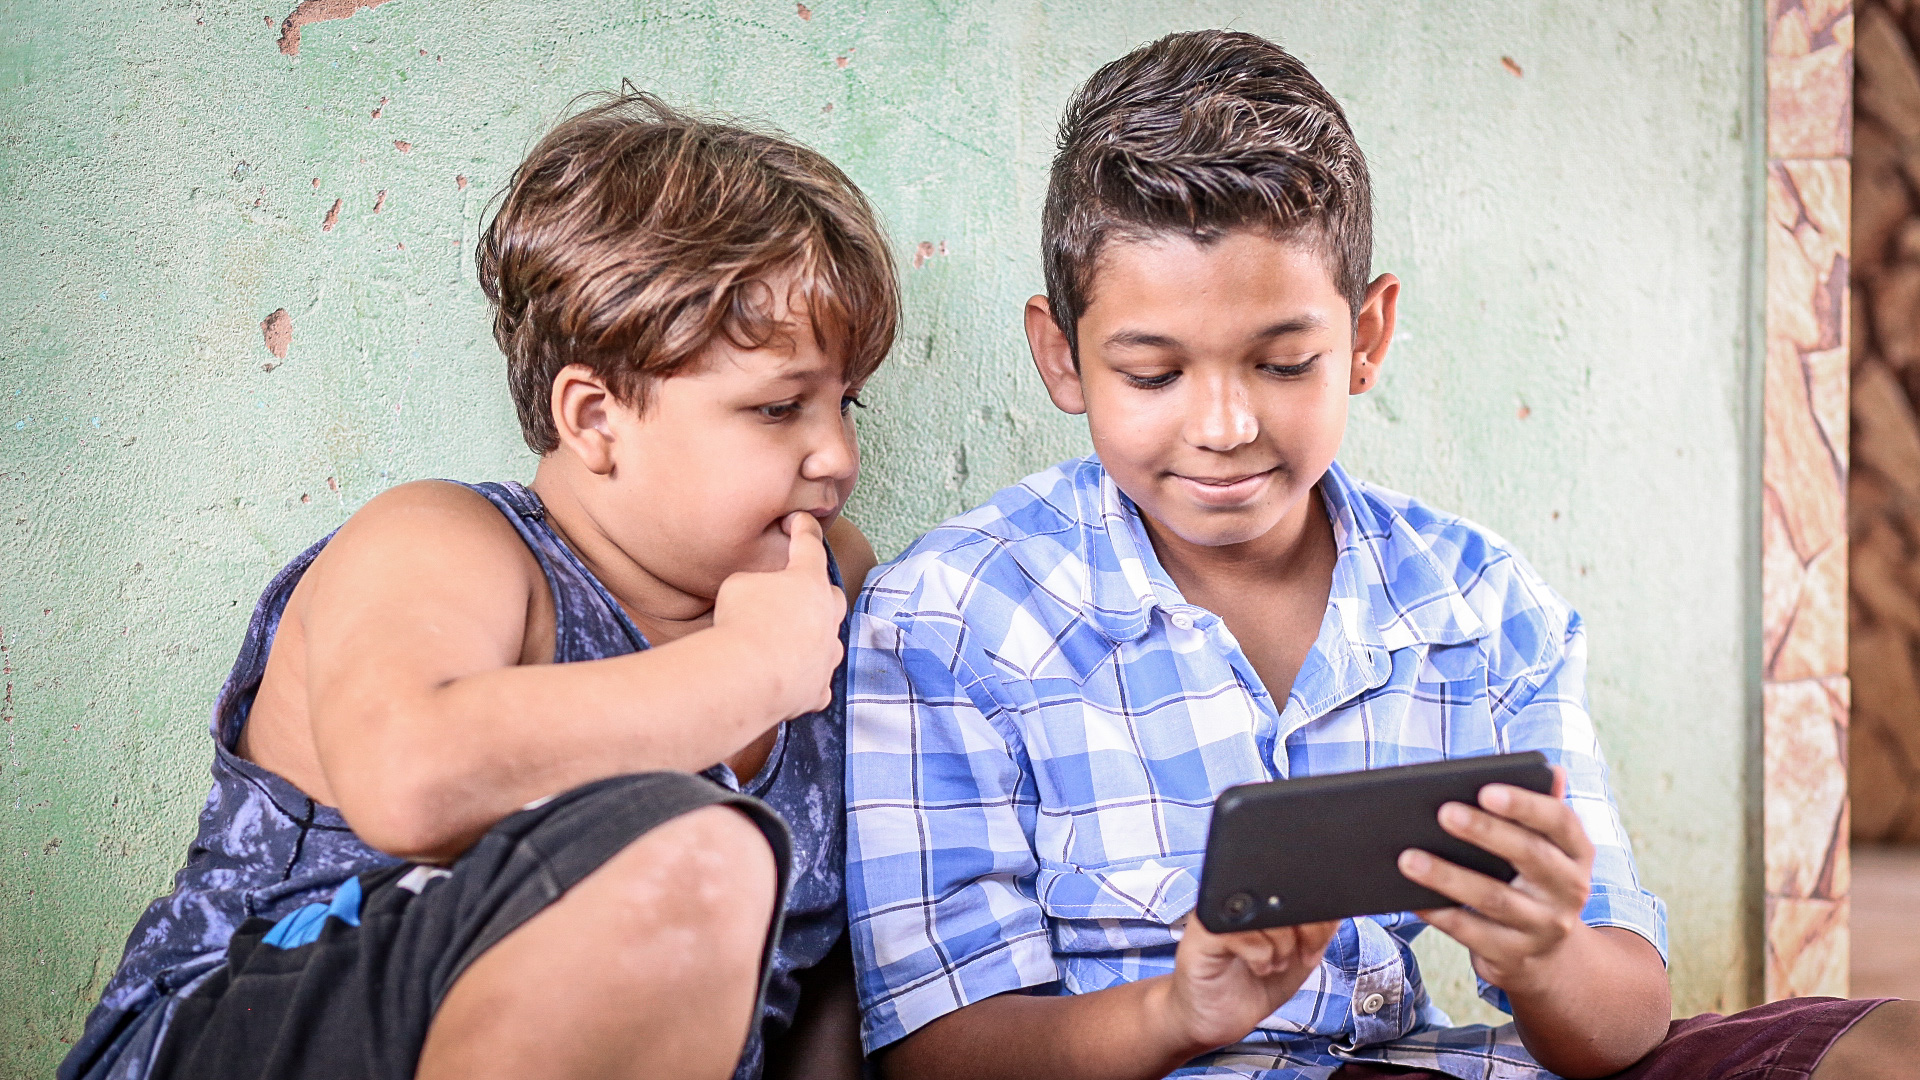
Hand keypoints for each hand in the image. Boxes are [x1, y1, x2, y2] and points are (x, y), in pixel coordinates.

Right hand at [712, 513, 845, 721]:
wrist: (746, 677)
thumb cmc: (740, 621)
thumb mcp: (739, 585)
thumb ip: (758, 584)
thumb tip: (761, 598)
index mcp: (809, 581)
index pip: (809, 546)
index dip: (803, 529)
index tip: (800, 520)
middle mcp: (827, 616)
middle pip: (833, 596)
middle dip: (818, 591)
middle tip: (799, 591)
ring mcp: (827, 654)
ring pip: (830, 639)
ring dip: (814, 635)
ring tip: (794, 638)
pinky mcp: (819, 688)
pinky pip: (816, 679)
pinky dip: (805, 676)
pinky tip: (792, 677)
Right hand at [1155, 914, 1338, 1052]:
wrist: (1215, 1019)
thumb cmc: (1254, 984)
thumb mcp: (1298, 957)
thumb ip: (1315, 932)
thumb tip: (1334, 914)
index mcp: (1260, 899)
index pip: (1298, 889)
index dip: (1317, 917)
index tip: (1316, 946)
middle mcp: (1237, 898)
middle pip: (1285, 896)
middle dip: (1304, 933)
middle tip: (1299, 957)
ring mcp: (1218, 912)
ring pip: (1268, 914)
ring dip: (1281, 948)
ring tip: (1272, 963)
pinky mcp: (1203, 932)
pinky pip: (1245, 935)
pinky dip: (1261, 956)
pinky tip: (1256, 967)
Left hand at [1397, 766, 1596, 996]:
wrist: (1546, 956)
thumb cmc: (1532, 879)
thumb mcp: (1546, 847)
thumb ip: (1538, 809)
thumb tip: (1550, 769)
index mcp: (1577, 852)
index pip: (1560, 822)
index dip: (1525, 805)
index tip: (1486, 789)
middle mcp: (1570, 890)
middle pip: (1529, 856)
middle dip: (1485, 832)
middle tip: (1443, 812)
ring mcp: (1544, 927)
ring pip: (1494, 899)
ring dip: (1448, 877)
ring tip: (1408, 857)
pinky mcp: (1515, 957)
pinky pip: (1473, 934)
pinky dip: (1442, 916)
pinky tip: (1413, 899)